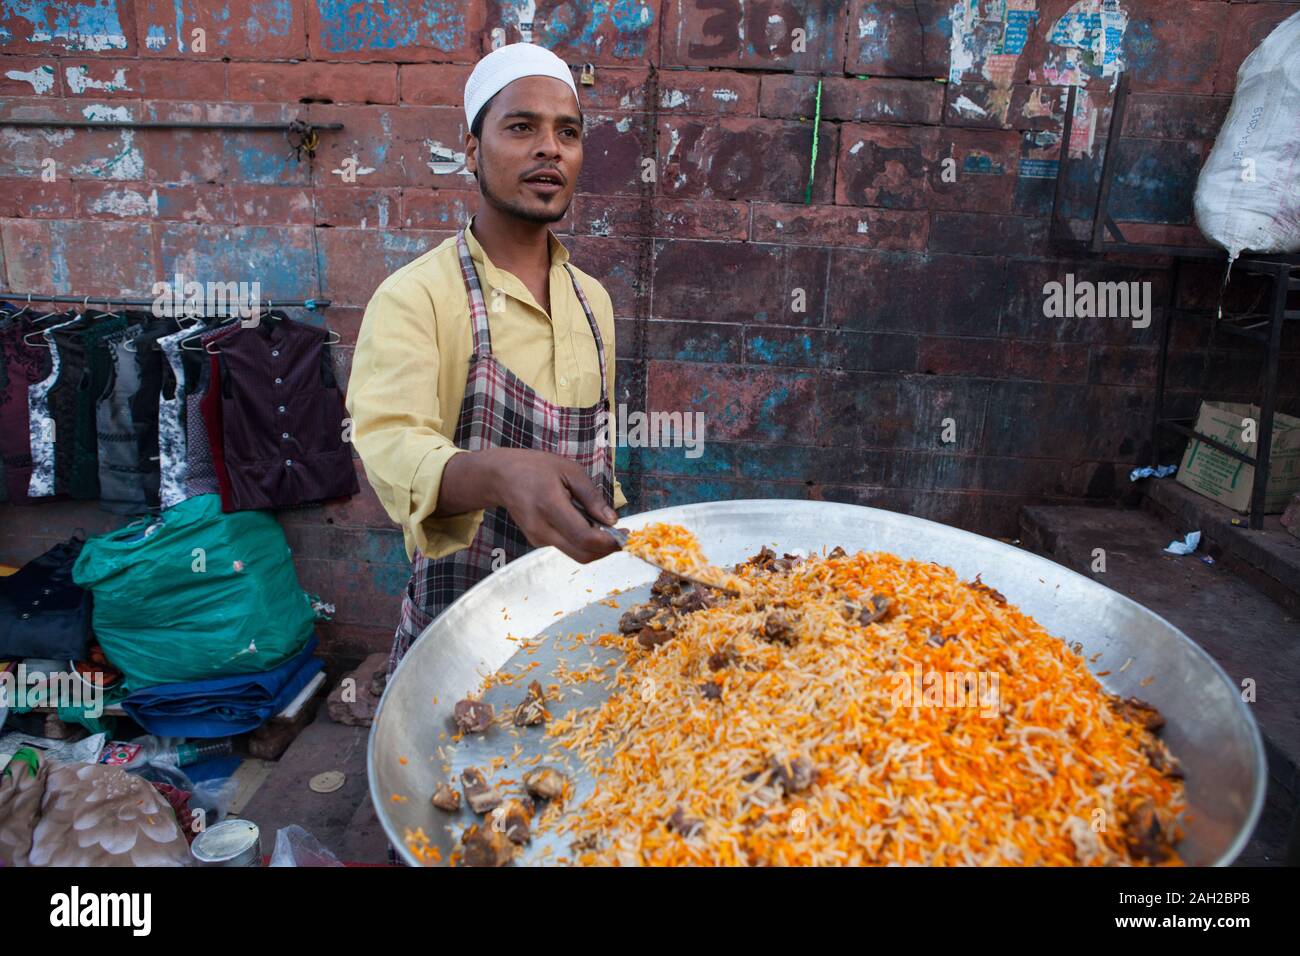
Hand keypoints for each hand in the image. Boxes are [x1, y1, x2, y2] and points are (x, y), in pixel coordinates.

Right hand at [441, 448, 619, 563]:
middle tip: (621, 535)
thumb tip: (613, 520)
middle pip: (582, 554)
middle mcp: (542, 528)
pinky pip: (567, 547)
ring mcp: (538, 538)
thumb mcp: (570, 471)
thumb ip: (592, 497)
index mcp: (550, 506)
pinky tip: (584, 524)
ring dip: (595, 546)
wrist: (501, 477)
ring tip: (604, 527)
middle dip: (606, 549)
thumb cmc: (536, 468)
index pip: (584, 537)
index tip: (625, 534)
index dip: (609, 541)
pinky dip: (582, 541)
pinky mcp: (537, 541)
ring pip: (576, 554)